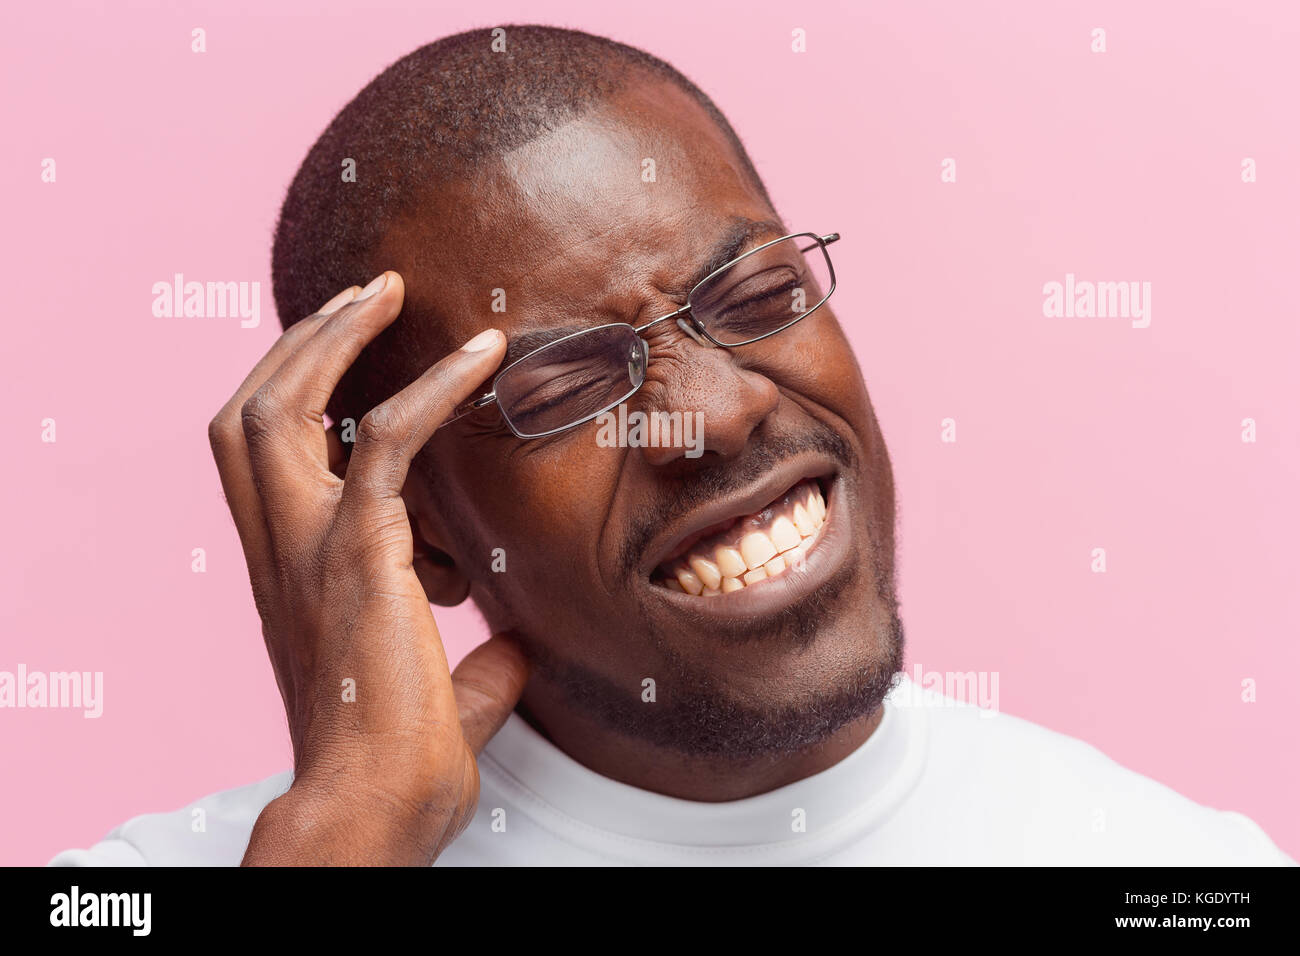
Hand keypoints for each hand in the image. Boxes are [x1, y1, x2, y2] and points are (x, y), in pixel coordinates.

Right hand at [206, 271, 527, 864]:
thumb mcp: (438, 700)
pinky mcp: (358, 555)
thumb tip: (518, 654)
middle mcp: (279, 551)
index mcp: (286, 573)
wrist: (374, 810)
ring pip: (281, 409)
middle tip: (362, 294)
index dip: (289, 392)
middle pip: (247, 413)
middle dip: (298, 343)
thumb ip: (473, 668)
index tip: (342, 349)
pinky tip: (483, 357)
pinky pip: (386, 443)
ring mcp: (307, 550)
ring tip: (386, 292)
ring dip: (331, 340)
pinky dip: (430, 389)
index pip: (259, 457)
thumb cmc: (397, 768)